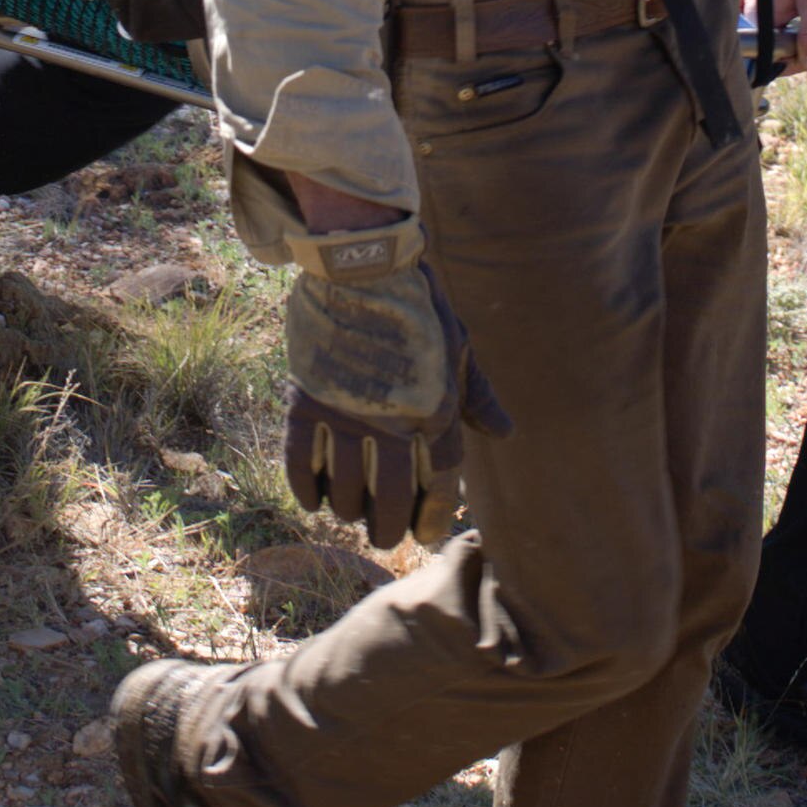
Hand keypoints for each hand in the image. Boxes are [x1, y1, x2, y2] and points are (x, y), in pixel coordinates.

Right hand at [232, 159, 510, 543]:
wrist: (362, 269)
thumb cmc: (417, 309)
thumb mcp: (459, 349)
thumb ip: (478, 398)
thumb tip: (505, 433)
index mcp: (435, 409)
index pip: (440, 482)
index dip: (434, 515)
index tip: (427, 533)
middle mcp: (391, 420)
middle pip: (391, 497)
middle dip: (389, 526)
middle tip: (385, 537)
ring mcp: (345, 413)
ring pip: (345, 488)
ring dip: (349, 511)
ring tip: (351, 516)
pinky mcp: (306, 401)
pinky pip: (302, 461)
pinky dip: (308, 488)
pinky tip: (315, 500)